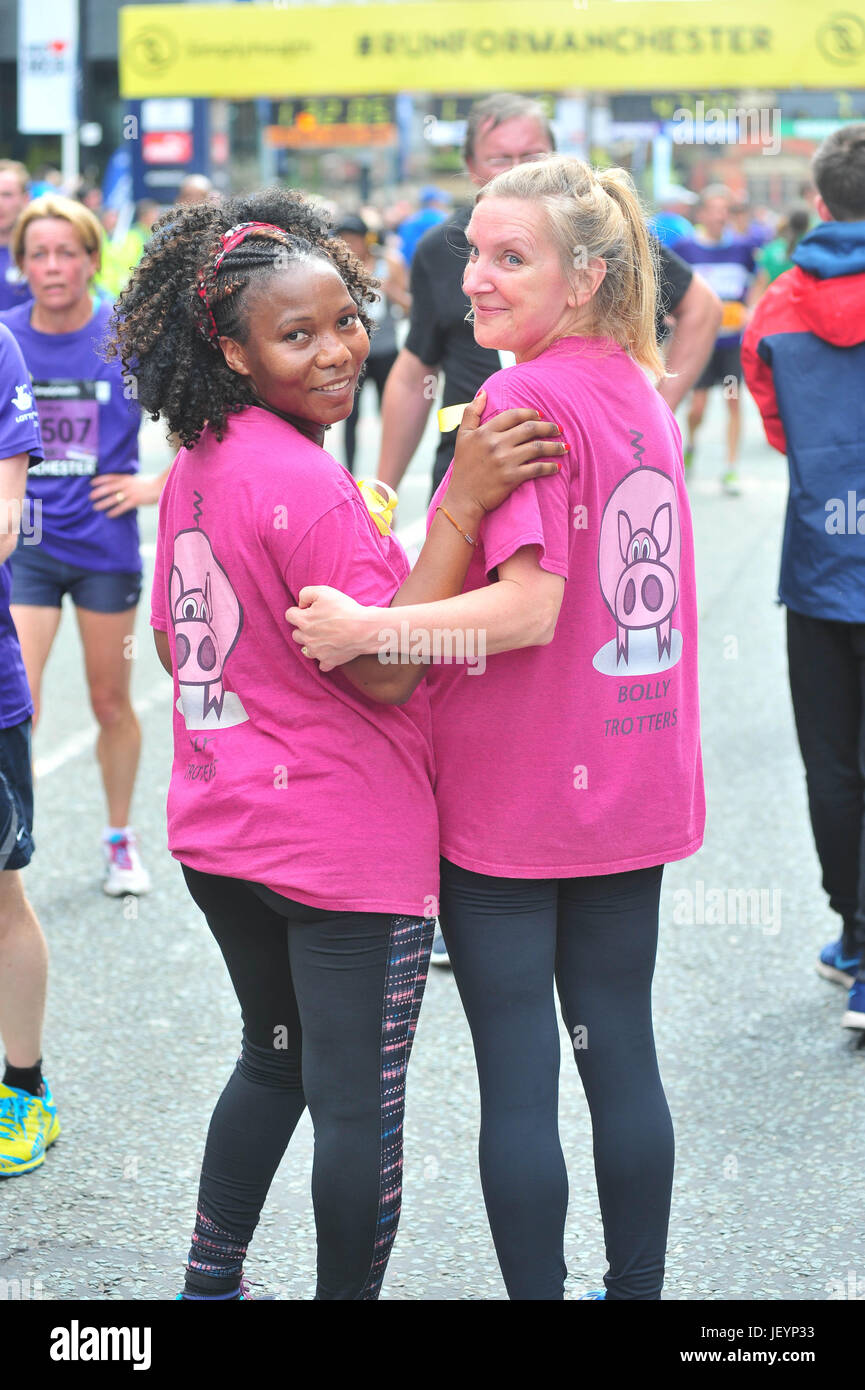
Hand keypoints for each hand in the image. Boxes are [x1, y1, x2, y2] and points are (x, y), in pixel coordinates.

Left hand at [90, 473, 161, 517]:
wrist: (161, 487)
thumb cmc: (149, 485)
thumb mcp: (136, 480)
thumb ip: (127, 482)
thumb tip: (119, 487)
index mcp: (126, 478)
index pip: (110, 478)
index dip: (100, 480)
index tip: (91, 483)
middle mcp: (126, 484)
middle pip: (108, 488)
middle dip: (98, 492)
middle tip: (90, 497)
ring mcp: (130, 492)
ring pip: (113, 498)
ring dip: (103, 503)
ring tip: (95, 507)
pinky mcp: (135, 501)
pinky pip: (122, 507)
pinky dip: (114, 511)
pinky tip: (109, 515)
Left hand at [286, 585, 380, 671]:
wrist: (364, 629)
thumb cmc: (344, 609)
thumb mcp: (323, 591)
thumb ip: (305, 594)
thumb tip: (301, 604)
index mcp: (303, 621)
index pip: (289, 615)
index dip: (299, 610)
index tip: (311, 610)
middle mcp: (307, 638)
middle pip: (295, 634)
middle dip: (303, 628)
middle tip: (319, 623)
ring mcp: (317, 652)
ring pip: (305, 650)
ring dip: (312, 644)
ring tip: (325, 637)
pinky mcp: (329, 661)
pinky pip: (321, 664)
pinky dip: (325, 659)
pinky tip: (331, 651)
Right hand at [446, 391, 565, 521]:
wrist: (463, 498)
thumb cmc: (463, 467)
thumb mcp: (463, 436)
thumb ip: (471, 413)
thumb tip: (483, 393)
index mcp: (485, 432)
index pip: (514, 415)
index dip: (530, 413)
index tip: (541, 416)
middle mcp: (496, 444)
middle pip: (530, 429)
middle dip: (548, 427)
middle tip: (559, 429)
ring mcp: (505, 461)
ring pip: (537, 447)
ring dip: (555, 446)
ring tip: (565, 447)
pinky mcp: (512, 478)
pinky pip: (537, 469)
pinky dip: (550, 467)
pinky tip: (557, 466)